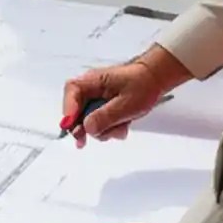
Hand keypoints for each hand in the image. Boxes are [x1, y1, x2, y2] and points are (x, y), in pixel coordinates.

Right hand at [64, 45, 192, 147]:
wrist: (155, 81)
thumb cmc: (142, 85)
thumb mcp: (125, 104)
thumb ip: (105, 116)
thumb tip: (87, 127)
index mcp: (92, 81)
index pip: (72, 92)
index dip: (68, 110)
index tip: (70, 126)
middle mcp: (90, 89)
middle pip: (76, 111)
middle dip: (86, 127)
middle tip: (84, 142)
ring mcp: (95, 99)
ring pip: (88, 120)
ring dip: (103, 129)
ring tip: (121, 126)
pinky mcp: (102, 106)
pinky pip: (98, 122)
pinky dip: (109, 127)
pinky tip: (122, 125)